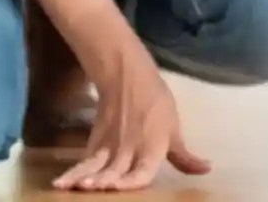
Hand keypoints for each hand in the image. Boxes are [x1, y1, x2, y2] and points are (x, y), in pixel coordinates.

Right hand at [51, 31, 210, 191]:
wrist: (128, 79)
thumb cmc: (157, 106)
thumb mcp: (174, 130)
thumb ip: (184, 157)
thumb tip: (207, 170)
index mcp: (153, 148)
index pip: (142, 172)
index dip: (131, 182)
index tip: (119, 188)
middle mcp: (130, 150)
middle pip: (115, 172)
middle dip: (105, 182)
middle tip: (93, 188)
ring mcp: (110, 147)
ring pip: (96, 167)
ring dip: (85, 178)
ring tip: (76, 187)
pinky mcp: (95, 144)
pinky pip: (84, 162)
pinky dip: (72, 173)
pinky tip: (60, 184)